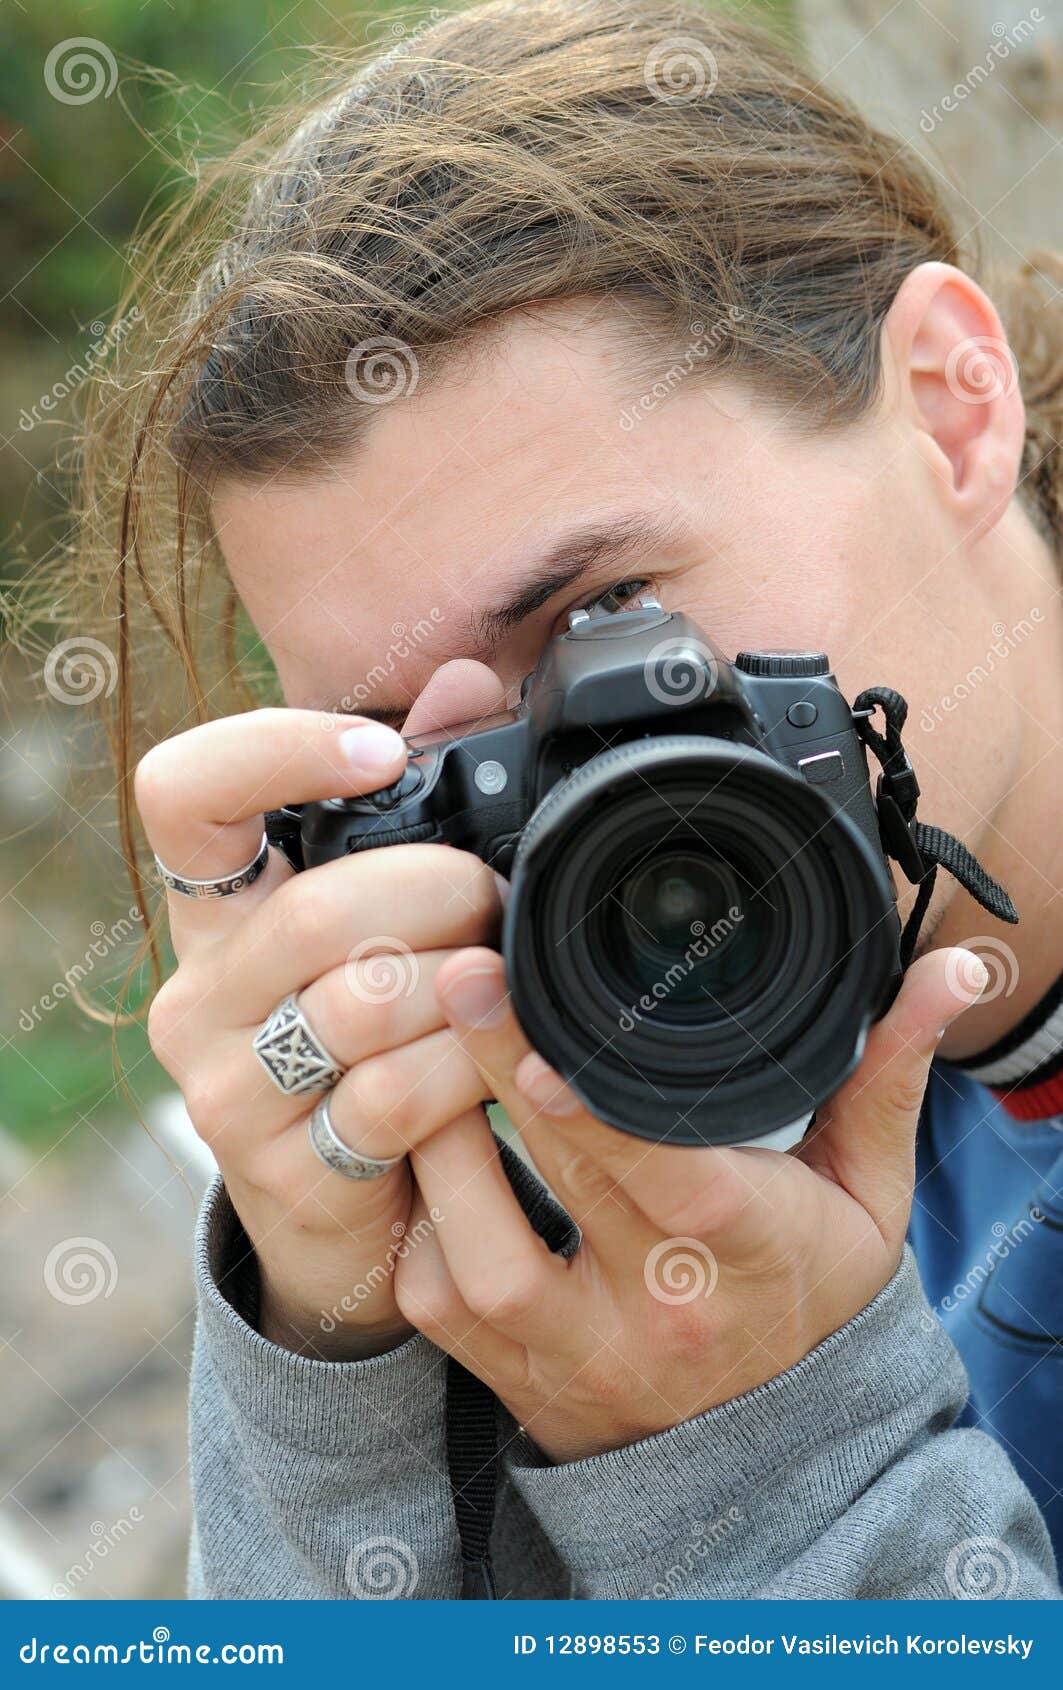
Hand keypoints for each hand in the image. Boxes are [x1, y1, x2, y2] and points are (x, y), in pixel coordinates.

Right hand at [137, 676, 506, 1359]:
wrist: (345, 1212)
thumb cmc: (370, 1037)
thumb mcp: (381, 921)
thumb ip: (421, 802)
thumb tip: (465, 681)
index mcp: (216, 910)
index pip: (183, 795)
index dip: (275, 749)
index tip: (379, 757)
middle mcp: (199, 994)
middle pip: (318, 910)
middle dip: (439, 893)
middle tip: (493, 902)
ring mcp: (228, 1090)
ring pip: (363, 1006)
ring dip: (464, 986)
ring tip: (501, 982)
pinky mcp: (282, 1173)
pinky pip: (389, 1101)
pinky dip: (464, 1071)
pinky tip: (494, 1065)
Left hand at [394, 944, 987, 1459]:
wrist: (764, 1453)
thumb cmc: (810, 1291)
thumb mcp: (866, 1193)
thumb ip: (887, 1076)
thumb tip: (952, 972)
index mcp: (751, 1254)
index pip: (676, 1180)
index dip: (602, 1111)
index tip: (540, 1020)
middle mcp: (657, 1312)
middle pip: (564, 1185)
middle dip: (498, 1067)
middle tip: (463, 974)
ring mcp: (575, 1352)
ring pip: (476, 1255)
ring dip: (440, 1146)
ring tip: (425, 1052)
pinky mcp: (512, 1375)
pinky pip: (434, 1296)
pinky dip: (414, 1214)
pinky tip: (420, 1144)